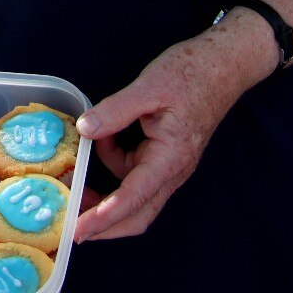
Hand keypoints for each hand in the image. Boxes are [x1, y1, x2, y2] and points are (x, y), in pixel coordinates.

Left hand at [71, 33, 259, 241]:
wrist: (222, 64)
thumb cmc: (191, 73)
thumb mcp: (149, 87)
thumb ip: (115, 110)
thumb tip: (85, 129)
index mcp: (170, 157)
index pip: (134, 198)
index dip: (104, 217)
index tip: (79, 229)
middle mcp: (172, 170)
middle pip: (138, 213)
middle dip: (105, 224)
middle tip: (70, 225)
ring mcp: (170, 165)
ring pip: (134, 193)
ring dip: (106, 189)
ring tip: (77, 173)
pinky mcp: (164, 155)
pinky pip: (134, 170)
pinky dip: (114, 160)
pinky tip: (103, 138)